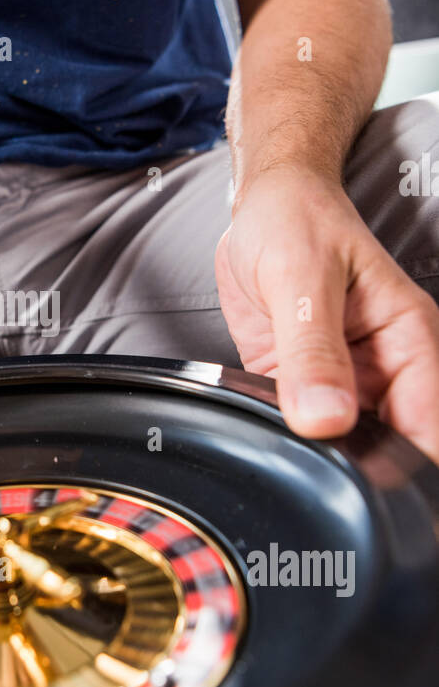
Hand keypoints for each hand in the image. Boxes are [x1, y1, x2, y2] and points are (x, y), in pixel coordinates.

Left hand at [215, 166, 438, 462]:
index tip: (360, 480)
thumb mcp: (301, 275)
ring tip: (289, 447)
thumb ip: (312, 349)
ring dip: (319, 458)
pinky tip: (269, 431)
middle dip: (358, 469)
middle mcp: (389, 370)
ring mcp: (349, 385)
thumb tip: (325, 419)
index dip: (402, 465)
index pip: (431, 429)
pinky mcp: (307, 390)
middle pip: (392, 450)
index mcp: (412, 340)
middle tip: (315, 470)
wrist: (264, 206)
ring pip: (347, 449)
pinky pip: (303, 432)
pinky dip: (287, 440)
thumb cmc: (296, 220)